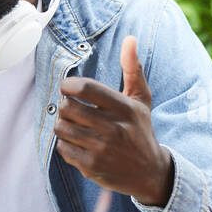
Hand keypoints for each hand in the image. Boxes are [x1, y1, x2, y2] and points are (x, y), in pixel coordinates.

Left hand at [56, 35, 172, 205]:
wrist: (149, 173)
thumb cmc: (141, 130)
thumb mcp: (142, 100)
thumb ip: (133, 68)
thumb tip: (130, 39)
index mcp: (125, 108)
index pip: (86, 89)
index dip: (68, 85)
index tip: (68, 88)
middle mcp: (114, 129)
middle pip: (68, 107)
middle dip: (64, 105)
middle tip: (70, 106)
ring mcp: (102, 149)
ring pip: (62, 128)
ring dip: (62, 124)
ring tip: (72, 124)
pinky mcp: (92, 167)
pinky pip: (63, 148)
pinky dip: (65, 144)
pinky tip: (77, 143)